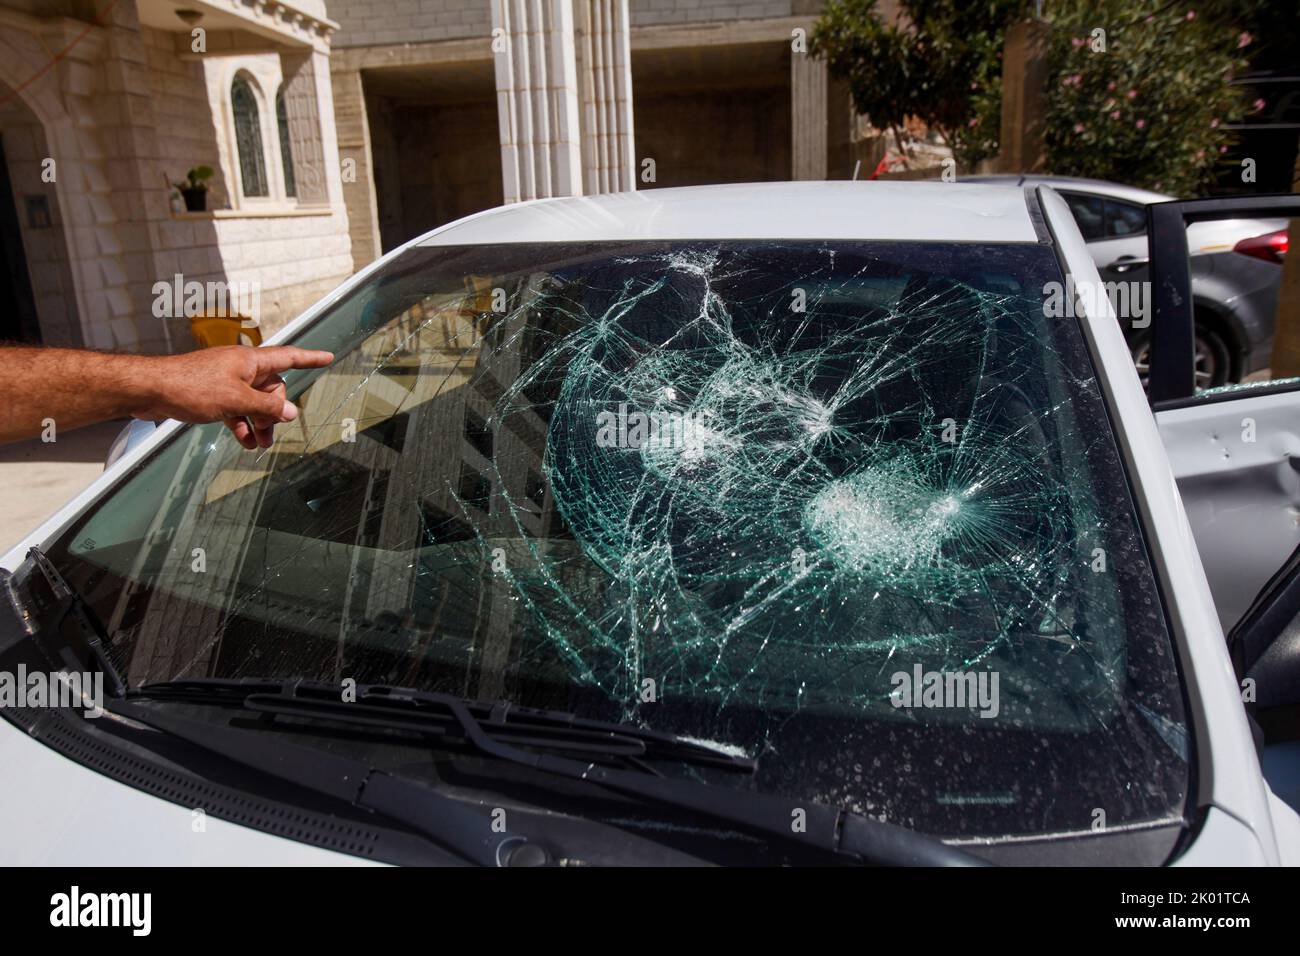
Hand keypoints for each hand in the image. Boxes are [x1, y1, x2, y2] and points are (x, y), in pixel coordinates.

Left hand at [134, 345, 332, 448]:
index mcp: (250, 361)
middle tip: (270, 431)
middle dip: (275, 411)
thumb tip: (291, 412)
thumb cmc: (191, 386)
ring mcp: (226, 380)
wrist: (151, 389)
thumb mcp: (236, 400)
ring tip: (260, 444)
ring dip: (259, 422)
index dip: (310, 358)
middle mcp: (241, 367)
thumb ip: (266, 407)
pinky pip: (236, 408)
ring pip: (254, 401)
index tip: (327, 358)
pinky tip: (242, 440)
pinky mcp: (213, 393)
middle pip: (272, 388)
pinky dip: (241, 423)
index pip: (289, 356)